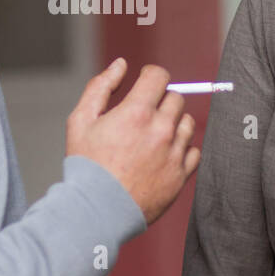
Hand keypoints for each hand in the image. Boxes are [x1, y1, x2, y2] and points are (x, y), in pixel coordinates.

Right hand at [65, 58, 200, 224]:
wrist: (97, 210)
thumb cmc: (86, 166)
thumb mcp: (81, 120)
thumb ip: (101, 86)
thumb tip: (121, 65)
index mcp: (136, 113)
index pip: (159, 76)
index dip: (151, 75)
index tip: (145, 83)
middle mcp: (160, 130)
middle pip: (175, 98)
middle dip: (160, 100)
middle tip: (142, 116)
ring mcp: (173, 153)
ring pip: (187, 123)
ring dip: (173, 123)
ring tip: (152, 137)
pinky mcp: (181, 175)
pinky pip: (194, 151)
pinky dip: (182, 149)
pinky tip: (163, 154)